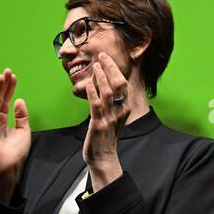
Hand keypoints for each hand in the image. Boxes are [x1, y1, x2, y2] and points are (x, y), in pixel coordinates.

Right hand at [0, 69, 30, 201]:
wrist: (10, 167)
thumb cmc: (16, 152)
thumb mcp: (24, 130)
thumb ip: (21, 115)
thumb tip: (19, 100)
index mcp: (2, 120)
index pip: (5, 100)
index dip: (9, 88)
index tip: (13, 76)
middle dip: (2, 85)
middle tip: (7, 72)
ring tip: (0, 77)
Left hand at [81, 52, 130, 191]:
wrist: (104, 157)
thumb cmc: (107, 137)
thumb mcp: (115, 118)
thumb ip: (114, 103)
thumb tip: (108, 86)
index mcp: (125, 108)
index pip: (123, 83)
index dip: (115, 69)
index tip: (106, 58)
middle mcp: (120, 111)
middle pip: (118, 84)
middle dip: (110, 68)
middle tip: (102, 56)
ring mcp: (110, 117)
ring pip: (108, 92)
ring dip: (101, 77)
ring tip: (96, 65)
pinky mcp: (99, 124)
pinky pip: (96, 105)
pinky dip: (92, 92)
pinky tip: (88, 83)